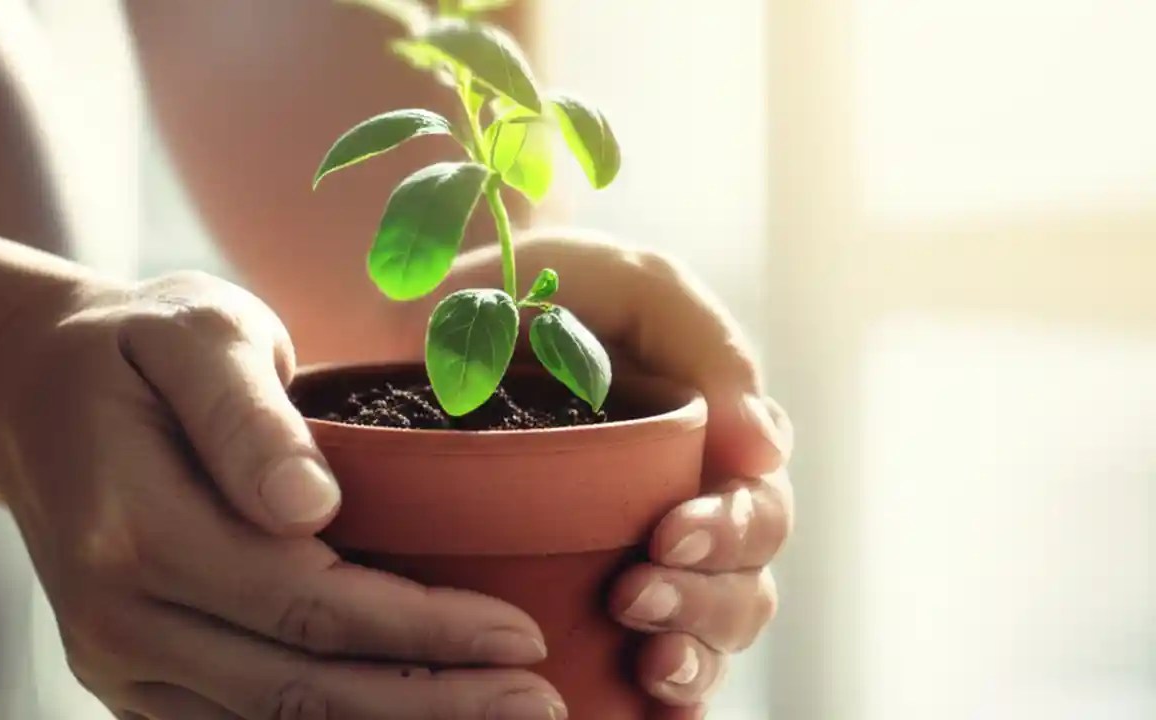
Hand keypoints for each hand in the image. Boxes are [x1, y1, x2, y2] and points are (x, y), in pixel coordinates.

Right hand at [0, 271, 565, 719]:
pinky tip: (406, 717)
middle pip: (299, 691)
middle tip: (542, 702)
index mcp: (135, 527)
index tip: (522, 634)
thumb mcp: (199, 335)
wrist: (35, 393)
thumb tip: (310, 505)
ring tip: (497, 719)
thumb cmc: (141, 349)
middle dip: (433, 704)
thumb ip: (249, 418)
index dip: (423, 630)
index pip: (306, 603)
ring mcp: (115, 660)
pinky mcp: (128, 679)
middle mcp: (115, 616)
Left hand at [447, 232, 795, 714]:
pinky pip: (640, 663)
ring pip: (705, 638)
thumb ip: (709, 346)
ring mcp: (641, 559)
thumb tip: (769, 447)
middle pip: (742, 589)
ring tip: (645, 663)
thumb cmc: (546, 290)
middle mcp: (691, 511)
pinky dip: (659, 698)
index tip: (668, 537)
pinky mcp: (580, 592)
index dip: (730, 536)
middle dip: (701, 604)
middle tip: (633, 596)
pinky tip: (640, 706)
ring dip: (688, 657)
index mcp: (717, 447)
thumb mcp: (634, 285)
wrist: (435, 318)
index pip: (758, 512)